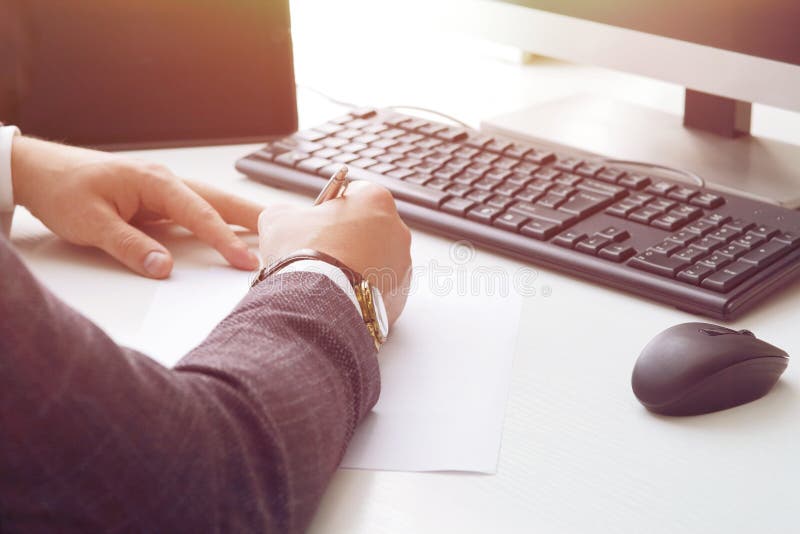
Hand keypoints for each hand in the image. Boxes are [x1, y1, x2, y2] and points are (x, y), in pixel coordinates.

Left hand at [11, 137, 261, 277]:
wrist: (41, 172)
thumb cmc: (64, 190)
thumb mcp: (91, 224)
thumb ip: (131, 247)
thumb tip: (165, 268)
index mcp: (154, 181)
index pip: (200, 214)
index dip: (225, 240)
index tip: (246, 261)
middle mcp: (165, 181)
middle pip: (219, 200)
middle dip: (253, 217)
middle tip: (286, 231)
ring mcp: (164, 189)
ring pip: (213, 202)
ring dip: (241, 216)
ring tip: (270, 230)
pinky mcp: (158, 200)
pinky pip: (198, 210)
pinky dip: (221, 219)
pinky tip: (233, 229)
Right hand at [258, 181, 411, 325]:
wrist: (316, 304)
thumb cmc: (302, 256)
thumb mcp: (278, 219)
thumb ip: (289, 212)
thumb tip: (289, 220)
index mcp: (375, 199)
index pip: (354, 194)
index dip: (332, 209)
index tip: (318, 224)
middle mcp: (398, 229)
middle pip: (369, 228)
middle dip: (348, 238)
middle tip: (320, 254)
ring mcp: (403, 264)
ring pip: (377, 259)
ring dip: (357, 265)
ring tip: (330, 279)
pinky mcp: (401, 293)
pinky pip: (381, 287)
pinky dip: (364, 290)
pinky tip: (342, 295)